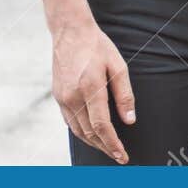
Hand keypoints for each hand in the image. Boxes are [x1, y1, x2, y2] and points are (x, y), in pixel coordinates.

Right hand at [51, 20, 135, 162]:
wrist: (70, 32)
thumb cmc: (97, 46)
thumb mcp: (118, 66)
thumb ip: (124, 95)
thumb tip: (129, 120)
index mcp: (90, 88)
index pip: (102, 126)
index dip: (113, 144)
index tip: (122, 155)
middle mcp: (73, 96)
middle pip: (89, 133)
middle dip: (105, 148)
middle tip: (118, 156)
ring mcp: (63, 98)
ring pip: (78, 131)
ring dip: (93, 143)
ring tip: (107, 148)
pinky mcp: (58, 96)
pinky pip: (69, 121)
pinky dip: (81, 132)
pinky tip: (91, 134)